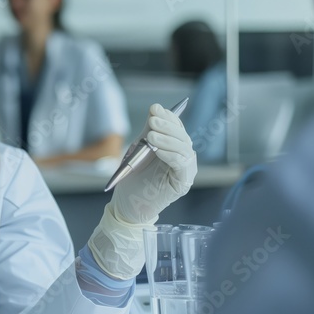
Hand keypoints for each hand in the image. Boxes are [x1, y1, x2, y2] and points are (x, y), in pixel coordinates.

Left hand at [87, 104, 196, 278]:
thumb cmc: (133, 179)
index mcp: (173, 147)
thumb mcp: (138, 149)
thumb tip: (156, 108)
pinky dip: (170, 154)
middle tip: (152, 120)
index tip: (155, 109)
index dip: (168, 116)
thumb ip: (148, 130)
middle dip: (167, 126)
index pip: (177, 127)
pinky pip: (182, 164)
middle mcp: (183, 157)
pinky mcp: (183, 182)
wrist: (127, 205)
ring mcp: (185, 170)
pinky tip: (158, 149)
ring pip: (184, 148)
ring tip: (150, 136)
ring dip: (167, 139)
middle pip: (182, 136)